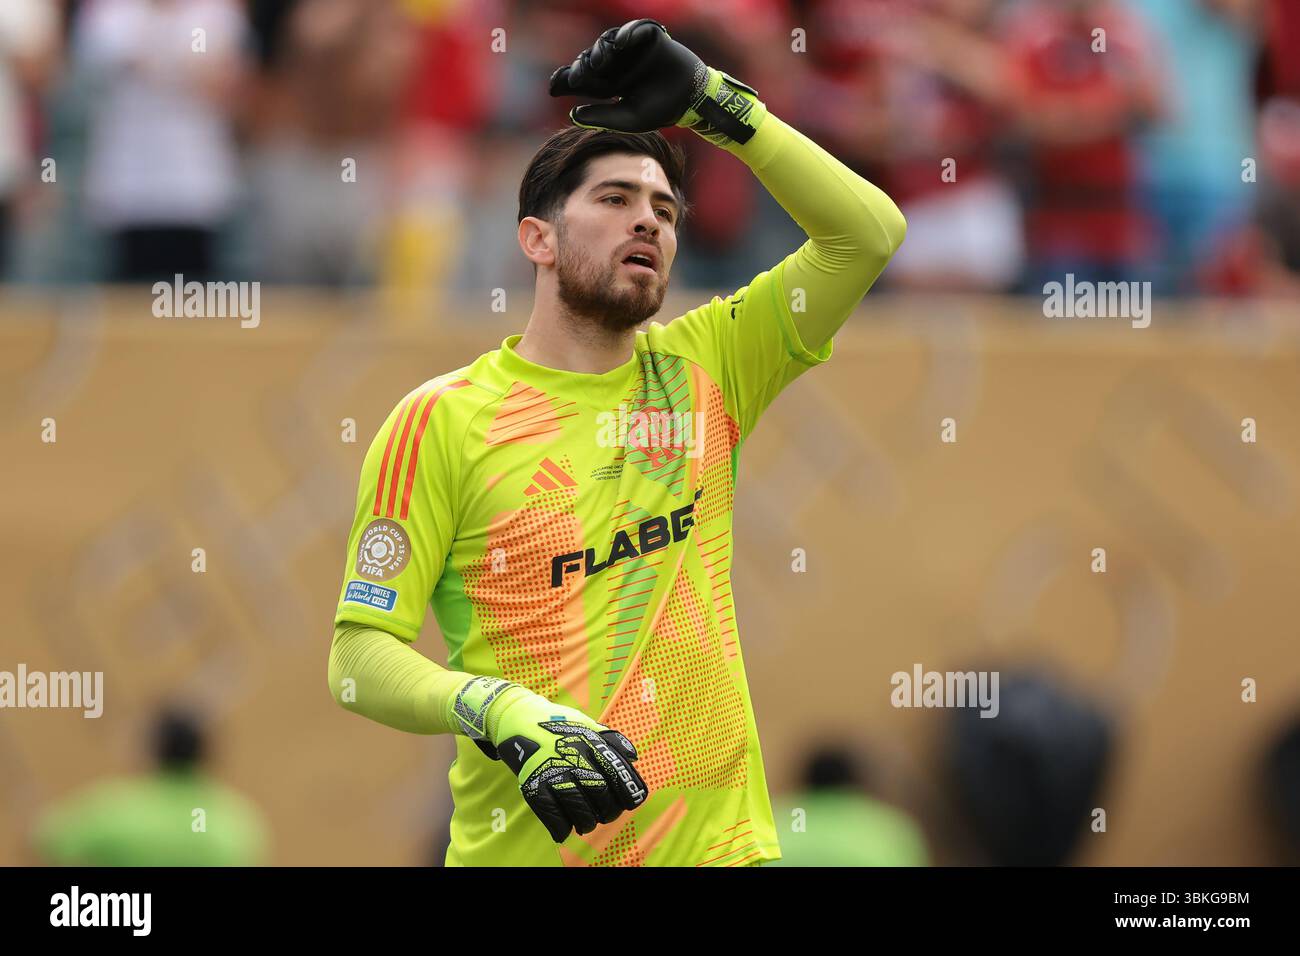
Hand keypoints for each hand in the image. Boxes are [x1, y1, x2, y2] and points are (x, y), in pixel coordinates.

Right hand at [453, 677, 648, 841]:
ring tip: (585, 823)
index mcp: (592, 743)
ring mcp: (554, 772)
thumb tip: (633, 757)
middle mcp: (575, 758)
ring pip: (580, 810)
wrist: (516, 716)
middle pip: (603, 796)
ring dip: (586, 823)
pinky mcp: (533, 783)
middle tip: (604, 814)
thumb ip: (611, 739)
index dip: (630, 794)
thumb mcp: (586, 723)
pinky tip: (564, 830)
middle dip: (608, 812)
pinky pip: (552, 815)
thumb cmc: (555, 723)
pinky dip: (561, 828)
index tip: (629, 803)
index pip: (620, 775)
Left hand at [549, 18, 764, 146]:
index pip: (583, 81)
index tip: (552, 88)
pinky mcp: (648, 38)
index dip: (565, 82)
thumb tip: (572, 114)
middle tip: (577, 78)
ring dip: (599, 51)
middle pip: (590, 60)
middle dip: (581, 68)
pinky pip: (632, 29)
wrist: (692, 98)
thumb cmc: (662, 110)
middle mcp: (617, 66)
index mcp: (610, 85)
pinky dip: (624, 34)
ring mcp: (631, 51)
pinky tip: (618, 44)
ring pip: (606, 43)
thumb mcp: (629, 118)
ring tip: (599, 63)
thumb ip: (602, 116)